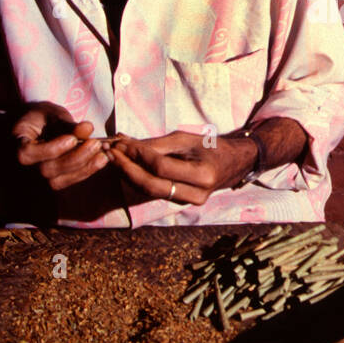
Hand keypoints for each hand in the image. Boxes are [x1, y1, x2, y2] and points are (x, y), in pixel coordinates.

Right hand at [10, 101, 109, 191]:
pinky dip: (85, 172)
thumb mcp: (52, 114)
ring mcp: (36, 177)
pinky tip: (101, 160)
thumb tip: (88, 128)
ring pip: (57, 181)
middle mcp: (23, 166)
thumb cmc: (42, 118)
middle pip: (46, 170)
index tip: (72, 139)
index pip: (27, 154)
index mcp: (16, 144)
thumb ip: (67, 124)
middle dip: (74, 158)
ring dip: (83, 168)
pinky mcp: (51, 181)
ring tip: (102, 153)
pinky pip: (67, 182)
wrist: (38, 127)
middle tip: (95, 143)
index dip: (50, 149)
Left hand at [105, 131, 257, 205]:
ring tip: (112, 157)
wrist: (233, 165)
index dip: (138, 155)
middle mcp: (196, 194)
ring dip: (127, 174)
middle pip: (151, 185)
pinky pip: (154, 193)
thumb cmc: (212, 147)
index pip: (161, 167)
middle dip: (126, 168)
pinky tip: (125, 166)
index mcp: (202, 175)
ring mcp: (188, 202)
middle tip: (109, 152)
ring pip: (149, 192)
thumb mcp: (187, 139)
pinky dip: (137, 179)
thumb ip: (157, 144)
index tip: (120, 142)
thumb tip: (126, 144)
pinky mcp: (180, 203)